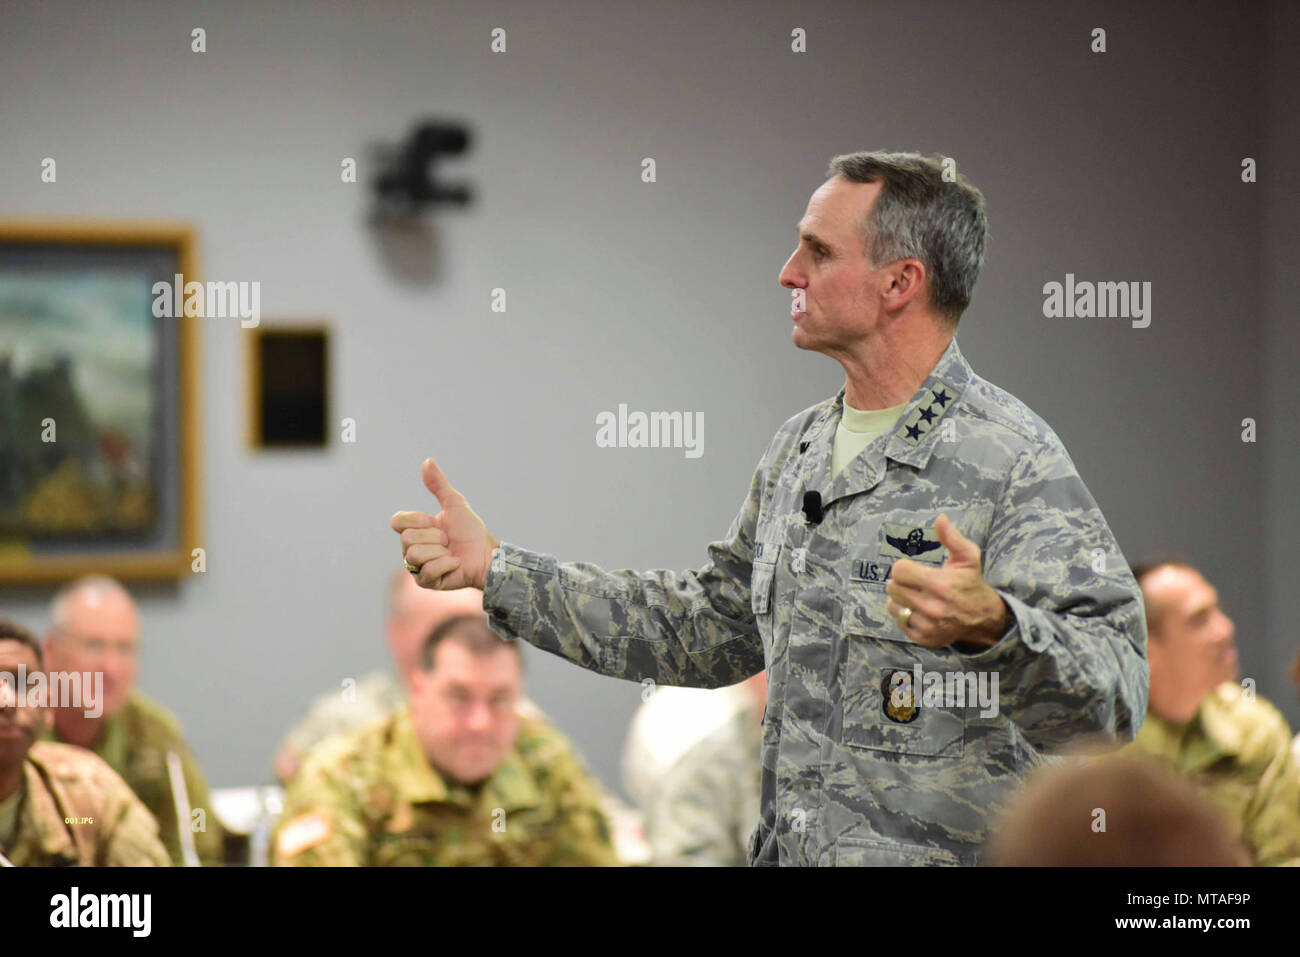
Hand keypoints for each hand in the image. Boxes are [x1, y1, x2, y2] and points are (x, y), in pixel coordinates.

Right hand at [391, 458, 498, 590]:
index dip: (418, 520)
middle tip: (448, 540)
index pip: (397, 521)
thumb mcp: (454, 504)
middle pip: (407, 539)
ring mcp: (417, 567)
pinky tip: (455, 563)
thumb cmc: (470, 531)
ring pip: (414, 555)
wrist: (486, 554)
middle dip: (435, 537)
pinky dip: (447, 564)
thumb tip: (428, 461)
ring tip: (451, 552)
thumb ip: (438, 485)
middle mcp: (411, 549)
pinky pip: (427, 571)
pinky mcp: (425, 582)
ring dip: (440, 551)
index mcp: (414, 530)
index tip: (435, 521)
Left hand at [884, 514, 1008, 648]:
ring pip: (892, 605)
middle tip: (915, 583)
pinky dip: (904, 615)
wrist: (983, 618)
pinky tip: (918, 610)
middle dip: (902, 582)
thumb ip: (952, 538)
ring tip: (916, 596)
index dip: (904, 567)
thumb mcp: (967, 557)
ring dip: (900, 599)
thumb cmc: (971, 584)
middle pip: (892, 587)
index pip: (899, 571)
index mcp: (940, 585)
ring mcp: (927, 626)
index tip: (914, 569)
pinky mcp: (922, 638)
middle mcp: (932, 607)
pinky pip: (899, 621)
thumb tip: (940, 518)